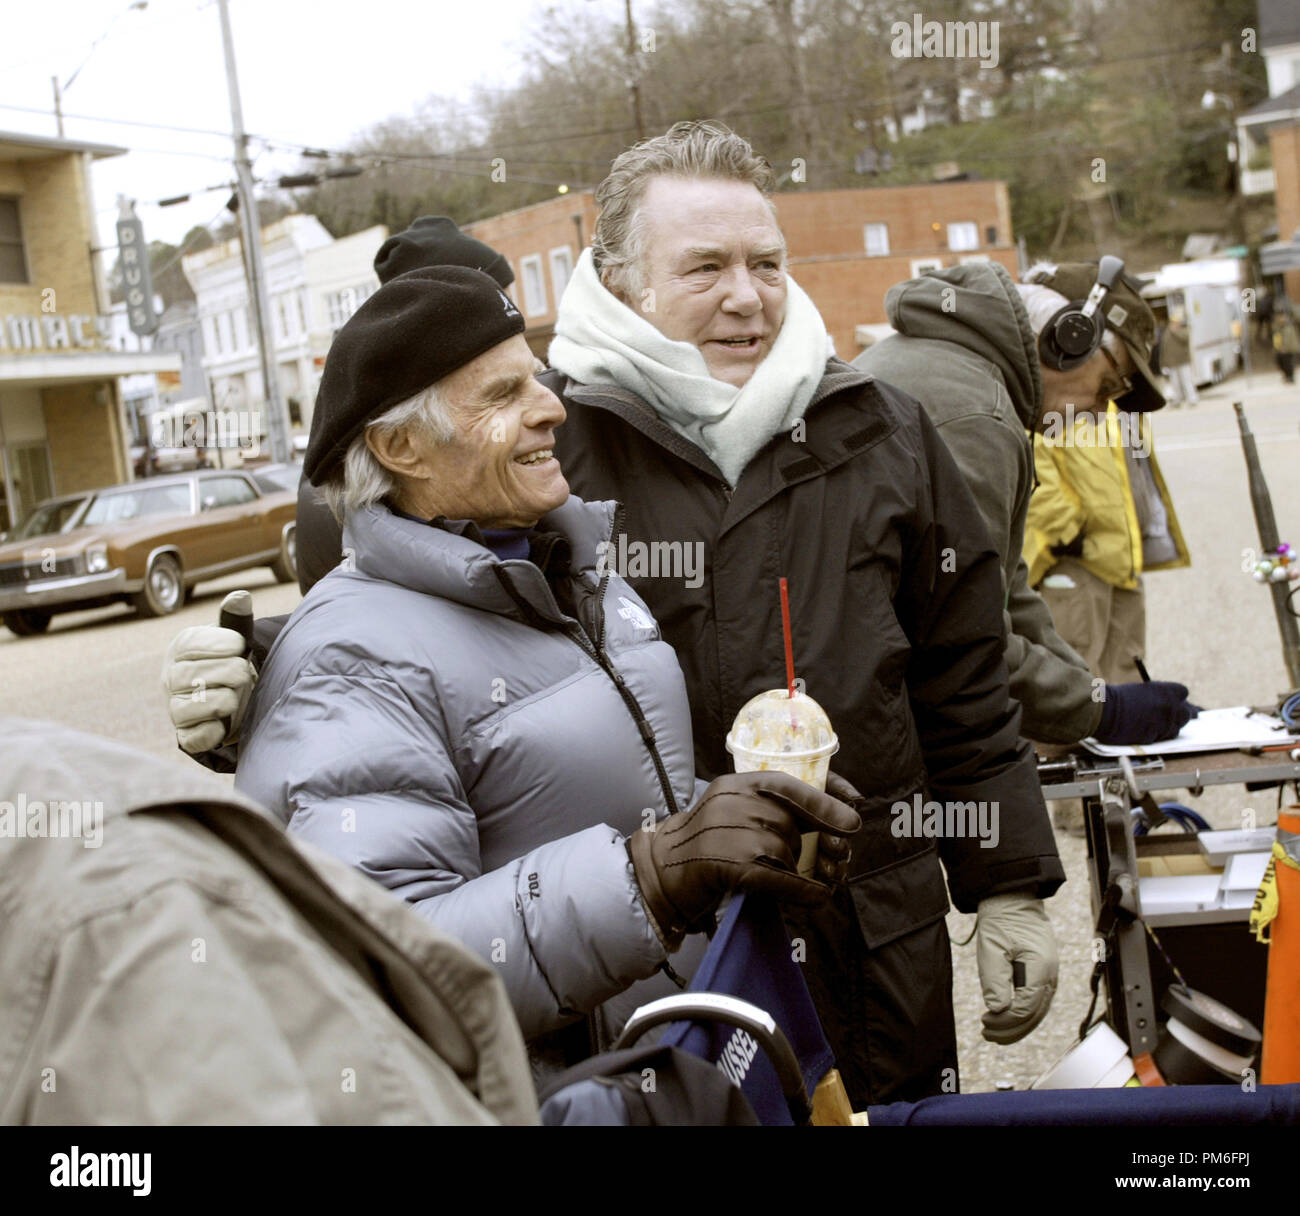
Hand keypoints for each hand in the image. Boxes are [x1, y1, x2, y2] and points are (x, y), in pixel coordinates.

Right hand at [162, 591, 257, 753]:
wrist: (237, 702)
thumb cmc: (232, 663)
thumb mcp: (235, 639)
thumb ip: (236, 619)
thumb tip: (240, 596)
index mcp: (181, 649)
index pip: (192, 644)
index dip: (223, 644)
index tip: (240, 646)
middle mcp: (170, 678)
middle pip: (193, 675)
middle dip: (229, 672)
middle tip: (244, 673)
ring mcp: (175, 708)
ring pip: (193, 706)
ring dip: (225, 701)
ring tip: (236, 696)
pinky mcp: (186, 736)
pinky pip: (195, 737)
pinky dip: (213, 731)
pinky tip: (225, 722)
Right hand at [628, 770, 860, 945]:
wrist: (659, 872)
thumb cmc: (705, 846)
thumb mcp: (735, 814)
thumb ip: (774, 811)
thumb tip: (839, 820)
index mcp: (736, 785)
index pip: (790, 782)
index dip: (828, 793)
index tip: (856, 804)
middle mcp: (732, 802)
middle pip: (792, 821)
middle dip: (820, 842)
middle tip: (837, 858)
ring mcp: (728, 833)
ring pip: (786, 850)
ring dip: (803, 870)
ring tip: (809, 881)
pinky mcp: (728, 866)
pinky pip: (779, 877)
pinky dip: (804, 890)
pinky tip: (819, 896)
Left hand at [976, 892, 1057, 1044]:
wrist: (1014, 901)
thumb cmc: (1001, 921)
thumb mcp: (992, 948)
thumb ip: (994, 979)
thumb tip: (997, 1010)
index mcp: (1040, 968)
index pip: (1026, 1009)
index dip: (1006, 1022)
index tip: (984, 1022)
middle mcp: (1051, 976)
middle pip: (1034, 1015)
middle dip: (1010, 1030)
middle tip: (986, 1034)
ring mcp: (1050, 976)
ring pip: (1038, 1012)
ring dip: (1017, 1026)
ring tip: (993, 1032)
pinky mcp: (1044, 975)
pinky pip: (1037, 1002)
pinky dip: (1023, 1014)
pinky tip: (1006, 1018)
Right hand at [1095, 681, 1199, 743]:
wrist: (1104, 712)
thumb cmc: (1117, 697)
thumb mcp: (1141, 690)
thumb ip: (1157, 696)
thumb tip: (1163, 703)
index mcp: (1167, 691)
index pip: (1183, 692)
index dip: (1176, 697)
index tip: (1171, 700)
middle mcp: (1171, 707)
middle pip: (1186, 714)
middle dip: (1178, 715)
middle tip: (1166, 716)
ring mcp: (1165, 724)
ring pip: (1176, 729)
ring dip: (1167, 727)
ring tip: (1153, 724)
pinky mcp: (1155, 738)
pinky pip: (1162, 738)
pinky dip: (1156, 735)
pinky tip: (1145, 730)